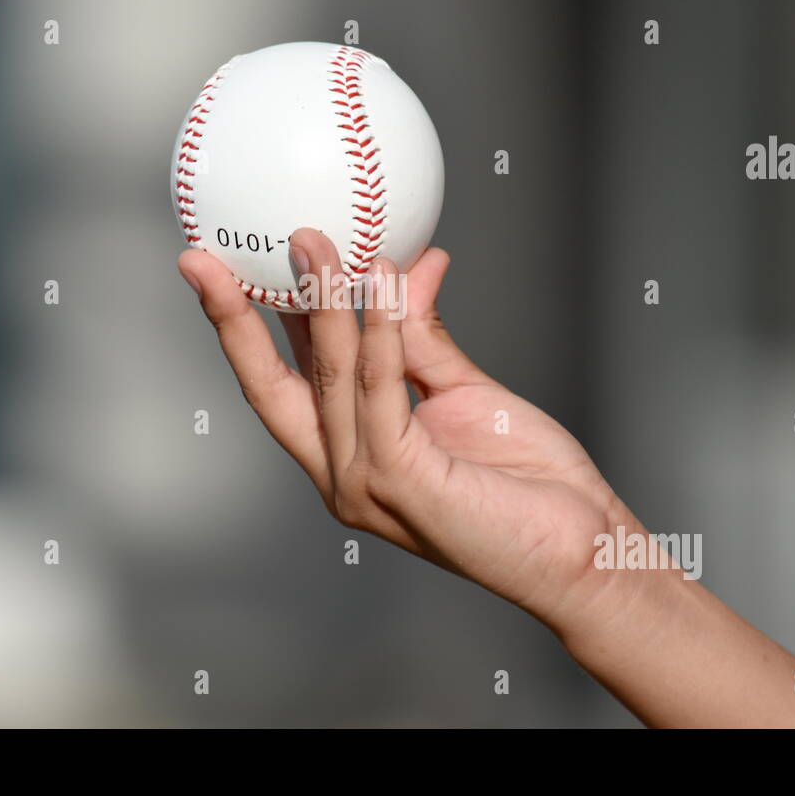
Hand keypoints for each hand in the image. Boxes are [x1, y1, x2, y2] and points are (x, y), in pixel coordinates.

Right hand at [177, 227, 628, 635]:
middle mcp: (341, 475)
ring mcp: (363, 485)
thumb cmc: (528, 487)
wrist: (584, 553)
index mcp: (347, 455)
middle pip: (269, 387)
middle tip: (210, 256)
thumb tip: (406, 266)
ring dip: (323, 302)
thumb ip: (421, 338)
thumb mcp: (463, 393)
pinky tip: (380, 283)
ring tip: (317, 242)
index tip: (221, 266)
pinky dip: (378, 333)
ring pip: (329, 377)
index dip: (246, 324)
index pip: (282, 381)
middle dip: (234, 318)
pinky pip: (380, 391)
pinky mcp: (400, 484)